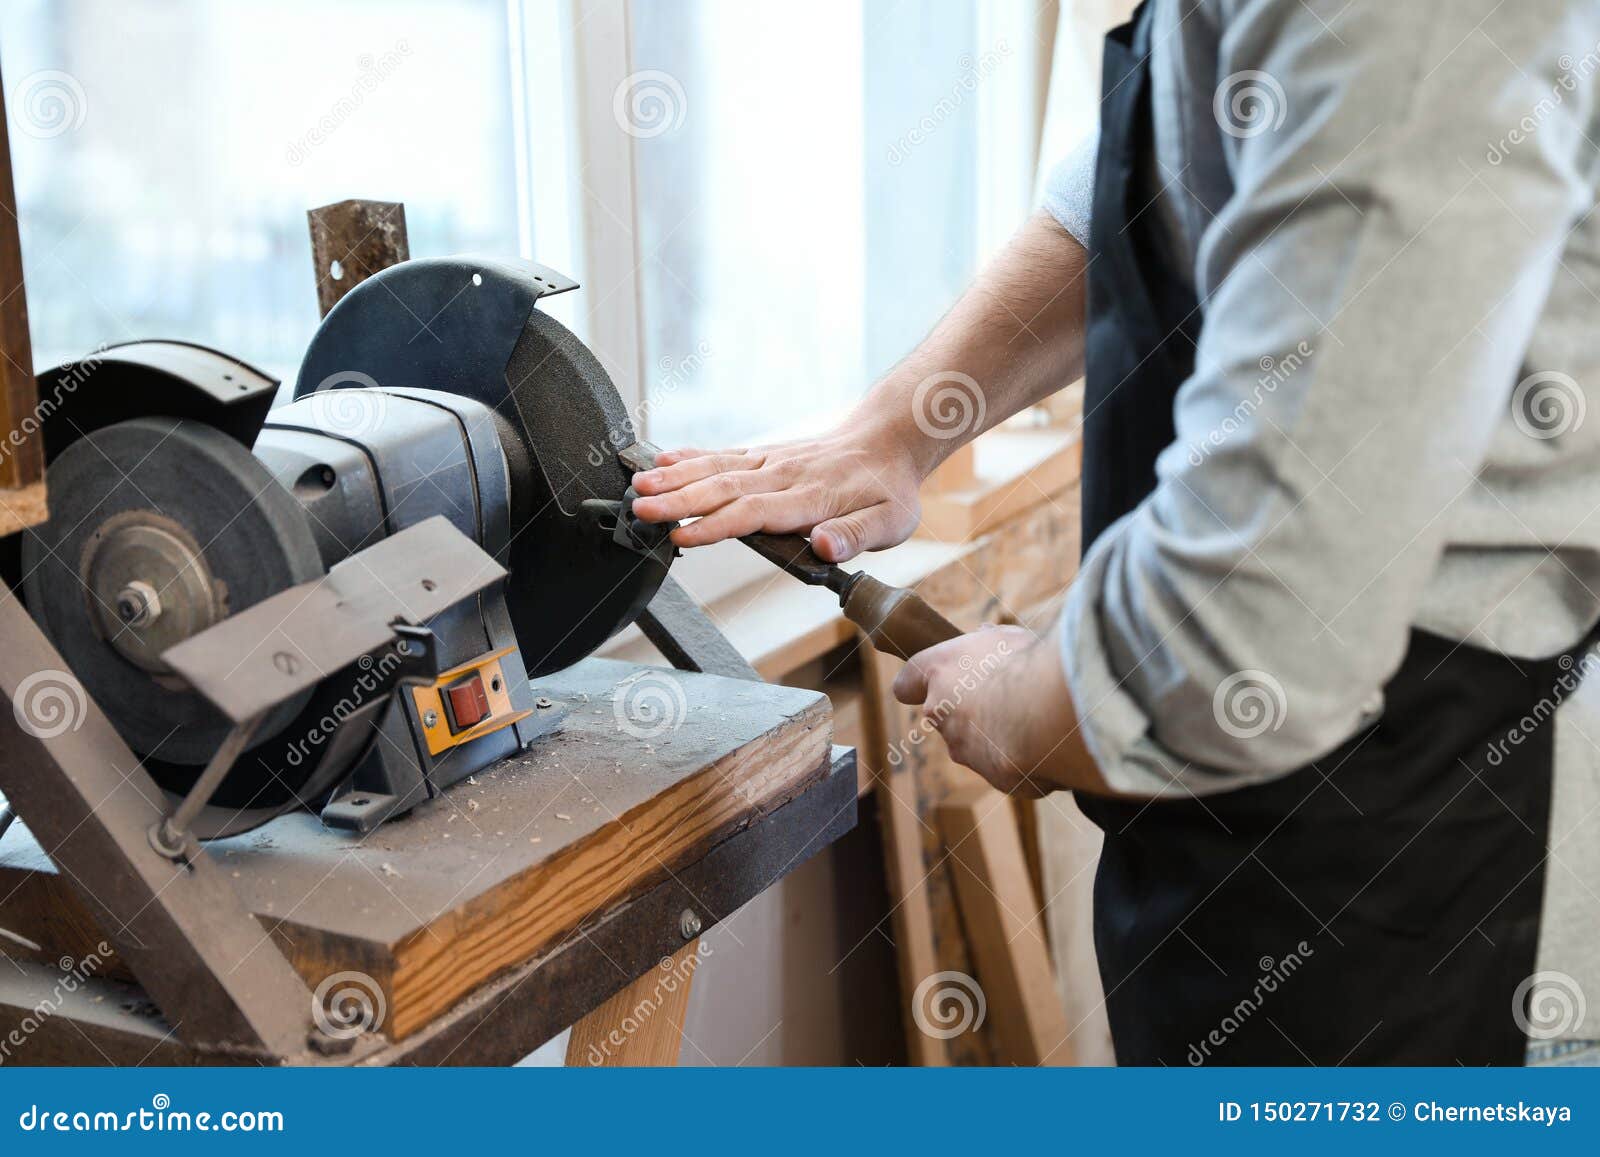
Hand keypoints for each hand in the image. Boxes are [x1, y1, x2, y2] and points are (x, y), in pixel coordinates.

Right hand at [629, 424, 925, 562]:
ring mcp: (772, 462)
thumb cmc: (888, 488)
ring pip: (717, 467)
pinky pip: (723, 454)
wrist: (889, 440)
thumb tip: (823, 547)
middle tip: (640, 509)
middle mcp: (784, 475)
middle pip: (724, 487)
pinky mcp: (766, 454)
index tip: (682, 533)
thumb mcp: (890, 522)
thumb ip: (855, 536)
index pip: (754, 513)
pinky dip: (691, 456)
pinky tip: (663, 459)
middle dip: (678, 499)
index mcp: (811, 498)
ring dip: (675, 476)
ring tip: (639, 484)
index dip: (715, 524)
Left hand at [892, 625, 1099, 795]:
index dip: (918, 686)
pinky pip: (1008, 765)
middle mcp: (941, 712)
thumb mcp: (1006, 637)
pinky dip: (1025, 757)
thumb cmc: (1028, 664)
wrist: (1053, 709)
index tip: (935, 684)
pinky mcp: (993, 775)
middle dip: (972, 710)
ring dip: (999, 734)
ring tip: (1035, 718)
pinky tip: (1048, 742)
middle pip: (947, 715)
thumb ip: (986, 640)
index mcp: (939, 671)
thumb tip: (983, 635)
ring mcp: (963, 748)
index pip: (906, 685)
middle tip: (1007, 697)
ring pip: (977, 743)